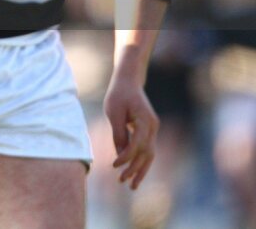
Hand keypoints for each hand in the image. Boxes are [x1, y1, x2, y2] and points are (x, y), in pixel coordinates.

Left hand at [104, 75, 158, 189]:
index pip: (137, 144)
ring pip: (149, 155)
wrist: (129, 82)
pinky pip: (147, 150)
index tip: (114, 166)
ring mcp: (153, 129)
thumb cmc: (118, 94)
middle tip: (123, 182)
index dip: (126, 157)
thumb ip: (118, 133)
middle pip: (147, 153)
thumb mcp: (113, 112)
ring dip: (140, 170)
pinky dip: (141, 162)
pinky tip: (134, 172)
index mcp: (145, 120)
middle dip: (135, 169)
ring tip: (132, 185)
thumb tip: (119, 153)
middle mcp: (152, 127)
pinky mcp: (149, 131)